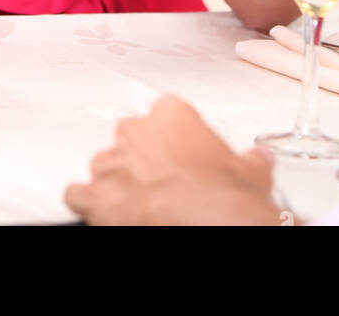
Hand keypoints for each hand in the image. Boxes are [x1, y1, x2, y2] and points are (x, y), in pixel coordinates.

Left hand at [63, 95, 281, 225]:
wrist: (207, 224)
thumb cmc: (224, 197)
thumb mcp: (251, 171)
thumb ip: (251, 160)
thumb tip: (260, 160)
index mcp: (171, 114)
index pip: (165, 114)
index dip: (173, 139)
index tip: (182, 155)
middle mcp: (136, 132)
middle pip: (131, 137)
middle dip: (143, 158)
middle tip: (163, 182)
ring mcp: (113, 163)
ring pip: (104, 165)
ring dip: (115, 181)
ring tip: (135, 202)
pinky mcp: (95, 197)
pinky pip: (77, 195)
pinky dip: (86, 204)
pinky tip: (100, 212)